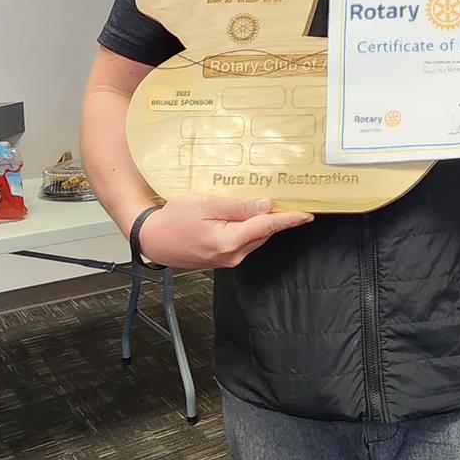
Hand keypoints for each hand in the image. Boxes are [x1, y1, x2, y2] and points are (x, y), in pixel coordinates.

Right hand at [136, 194, 312, 269]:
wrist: (152, 239)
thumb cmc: (173, 220)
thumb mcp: (204, 205)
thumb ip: (236, 207)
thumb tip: (265, 206)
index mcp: (229, 241)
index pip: (267, 227)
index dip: (289, 219)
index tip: (307, 214)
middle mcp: (232, 255)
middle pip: (263, 233)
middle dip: (277, 218)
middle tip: (290, 200)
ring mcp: (227, 259)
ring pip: (254, 238)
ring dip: (262, 223)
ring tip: (268, 205)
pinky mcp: (222, 259)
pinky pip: (243, 242)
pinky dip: (249, 230)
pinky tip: (247, 217)